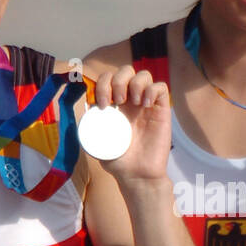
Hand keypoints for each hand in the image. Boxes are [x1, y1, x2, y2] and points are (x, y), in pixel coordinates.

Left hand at [91, 65, 171, 183]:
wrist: (137, 175)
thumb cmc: (117, 161)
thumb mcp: (95, 142)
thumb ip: (89, 126)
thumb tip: (83, 109)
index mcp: (114, 104)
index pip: (108, 78)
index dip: (102, 84)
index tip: (102, 104)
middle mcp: (130, 100)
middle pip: (126, 71)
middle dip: (118, 80)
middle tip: (117, 100)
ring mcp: (146, 103)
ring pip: (144, 75)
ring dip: (135, 83)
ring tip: (133, 102)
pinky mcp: (162, 109)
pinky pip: (161, 87)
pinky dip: (152, 90)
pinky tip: (145, 104)